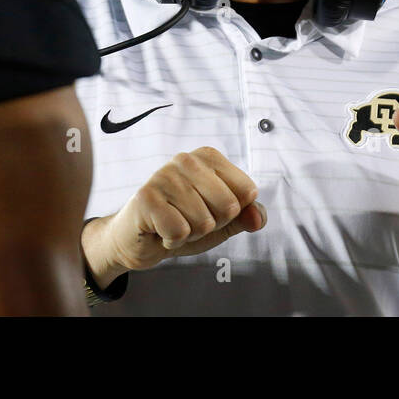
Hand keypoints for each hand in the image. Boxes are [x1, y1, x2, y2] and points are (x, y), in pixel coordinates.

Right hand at [83, 147, 265, 287]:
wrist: (140, 241)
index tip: (208, 210)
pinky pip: (179, 231)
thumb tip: (259, 219)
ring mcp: (164, 175)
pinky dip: (172, 241)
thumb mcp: (222, 221)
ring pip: (204, 222)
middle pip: (229, 207)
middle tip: (189, 220)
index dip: (232, 213)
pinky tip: (160, 231)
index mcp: (209, 157)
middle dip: (212, 225)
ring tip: (174, 224)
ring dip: (190, 234)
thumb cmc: (183, 223)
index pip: (247, 192)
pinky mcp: (146, 197)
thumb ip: (246, 217)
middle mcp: (187, 159)